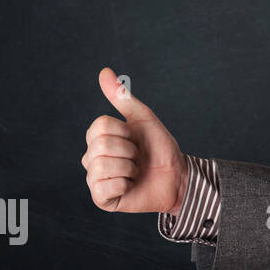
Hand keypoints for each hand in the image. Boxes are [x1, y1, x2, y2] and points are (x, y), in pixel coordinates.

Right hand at [82, 67, 187, 214]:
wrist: (177, 176)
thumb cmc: (159, 148)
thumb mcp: (144, 119)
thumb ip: (122, 97)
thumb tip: (104, 71)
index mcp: (98, 138)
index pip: (100, 125)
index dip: (126, 131)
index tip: (136, 139)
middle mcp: (92, 158)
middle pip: (101, 144)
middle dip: (130, 150)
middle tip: (138, 157)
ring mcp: (95, 179)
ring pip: (102, 165)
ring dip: (129, 167)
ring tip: (136, 172)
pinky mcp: (101, 199)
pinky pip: (104, 187)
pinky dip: (125, 185)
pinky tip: (130, 186)